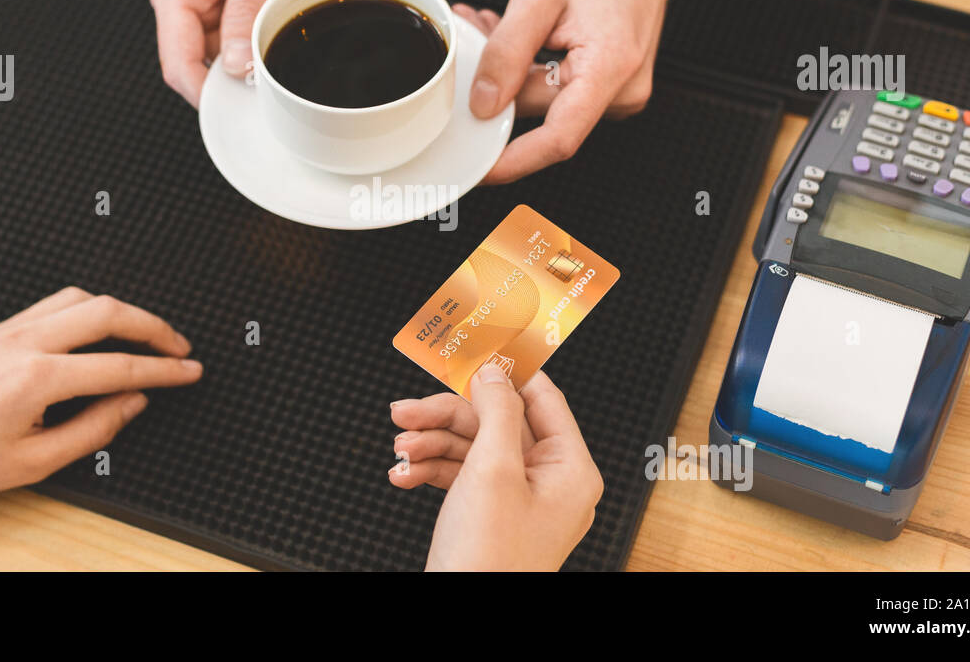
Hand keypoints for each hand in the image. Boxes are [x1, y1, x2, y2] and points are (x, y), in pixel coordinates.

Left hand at [0, 288, 202, 507]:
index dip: (165, 369)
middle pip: (107, 311)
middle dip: (154, 325)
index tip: (190, 370)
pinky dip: (86, 310)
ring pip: (80, 297)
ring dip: (120, 311)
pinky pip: (52, 304)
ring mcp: (7, 330)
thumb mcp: (33, 462)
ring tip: (143, 335)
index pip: (120, 365)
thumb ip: (93, 430)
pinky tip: (95, 332)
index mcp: (35, 378)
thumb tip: (131, 402)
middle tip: (179, 346)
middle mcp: (23, 343)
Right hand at [148, 0, 310, 106]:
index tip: (238, 112)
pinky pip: (232, 32)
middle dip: (231, 81)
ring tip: (274, 45)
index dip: (206, 95)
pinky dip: (253, 38)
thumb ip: (246, 11)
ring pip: (217, 52)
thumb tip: (240, 66)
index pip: (177, 62)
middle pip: (196, 64)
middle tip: (269, 90)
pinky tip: (272, 29)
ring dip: (245, 58)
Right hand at [389, 365, 603, 570]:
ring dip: (431, 445)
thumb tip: (496, 369)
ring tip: (400, 451)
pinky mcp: (490, 516)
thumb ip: (496, 410)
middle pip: (496, 422)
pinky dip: (430, 471)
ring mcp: (519, 501)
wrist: (462, 622)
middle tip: (406, 410)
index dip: (506, 371)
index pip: (542, 399)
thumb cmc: (488, 559)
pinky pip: (462, 477)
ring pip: (472, 448)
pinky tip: (404, 474)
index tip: (476, 347)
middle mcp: (550, 482)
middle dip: (446, 417)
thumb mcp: (492, 470)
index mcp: (569, 468)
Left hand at [465, 0, 682, 183]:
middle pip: (541, 112)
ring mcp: (618, 91)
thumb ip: (506, 53)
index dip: (512, 160)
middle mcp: (621, 90)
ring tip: (491, 24)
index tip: (478, 169)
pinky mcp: (609, 84)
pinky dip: (529, 64)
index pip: (556, 138)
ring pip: (544, 99)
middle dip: (497, 85)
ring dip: (510, 70)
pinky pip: (557, 87)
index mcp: (609, 69)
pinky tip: (515, 32)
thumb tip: (483, 104)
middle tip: (469, 38)